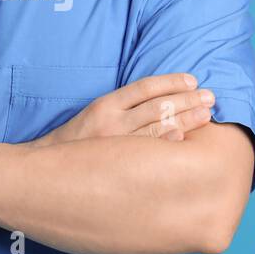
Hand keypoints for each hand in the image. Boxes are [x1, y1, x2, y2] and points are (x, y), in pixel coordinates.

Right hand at [31, 72, 215, 147]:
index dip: (172, 82)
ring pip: (158, 128)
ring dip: (186, 120)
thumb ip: (123, 109)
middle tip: (211, 99)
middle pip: (158, 106)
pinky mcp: (116, 164)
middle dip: (188, 101)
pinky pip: (148, 153)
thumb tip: (162, 104)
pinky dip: (168, 145)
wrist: (43, 171)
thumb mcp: (94, 115)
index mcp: (106, 104)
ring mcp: (115, 144)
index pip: (145, 87)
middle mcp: (111, 121)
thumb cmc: (75, 143)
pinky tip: (185, 141)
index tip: (193, 82)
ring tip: (207, 115)